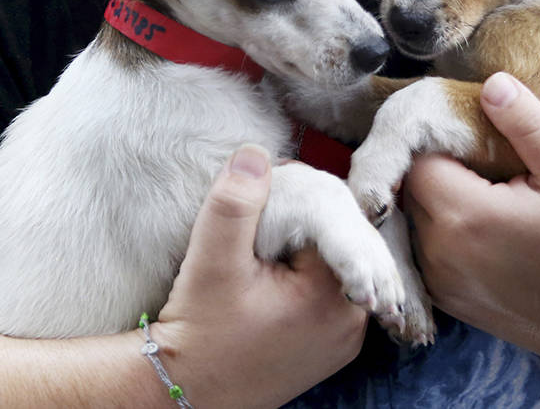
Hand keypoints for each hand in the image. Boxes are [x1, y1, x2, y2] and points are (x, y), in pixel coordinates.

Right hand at [154, 145, 367, 408]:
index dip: (300, 194)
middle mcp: (353, 321)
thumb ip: (236, 204)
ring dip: (306, 244)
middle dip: (306, 219)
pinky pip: (327, 291)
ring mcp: (344, 338)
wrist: (186, 391)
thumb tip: (255, 154)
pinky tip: (271, 271)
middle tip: (257, 215)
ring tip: (260, 245)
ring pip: (335, 263)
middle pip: (342, 240)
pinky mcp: (328, 345)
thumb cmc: (201, 332)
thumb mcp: (213, 261)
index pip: (337, 218)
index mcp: (337, 298)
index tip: (262, 193)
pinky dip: (306, 272)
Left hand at [401, 73, 539, 407]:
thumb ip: (526, 122)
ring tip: (484, 197)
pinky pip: (425, 252)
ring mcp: (439, 283)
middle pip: (408, 190)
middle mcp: (438, 252)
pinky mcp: (447, 302)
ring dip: (437, 203)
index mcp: (463, 214)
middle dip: (434, 170)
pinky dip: (443, 235)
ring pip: (414, 221)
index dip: (436, 142)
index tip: (468, 139)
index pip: (416, 160)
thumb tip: (491, 84)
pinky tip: (481, 230)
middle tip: (479, 165)